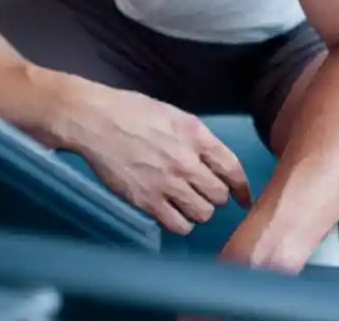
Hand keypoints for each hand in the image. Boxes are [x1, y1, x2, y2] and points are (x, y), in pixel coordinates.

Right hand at [68, 86, 252, 234]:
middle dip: (215, 197)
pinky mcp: (148, 201)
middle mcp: (187, 162)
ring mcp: (168, 183)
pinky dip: (181, 224)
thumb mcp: (174, 115)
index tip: (243, 198)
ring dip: (199, 211)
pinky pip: (179, 226)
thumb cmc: (131, 112)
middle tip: (204, 195)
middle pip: (219, 196)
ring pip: (203, 214)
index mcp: (197, 135)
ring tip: (188, 205)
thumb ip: (197, 138)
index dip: (242, 188)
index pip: (233, 170)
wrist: (95, 121)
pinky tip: (173, 215)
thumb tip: (213, 161)